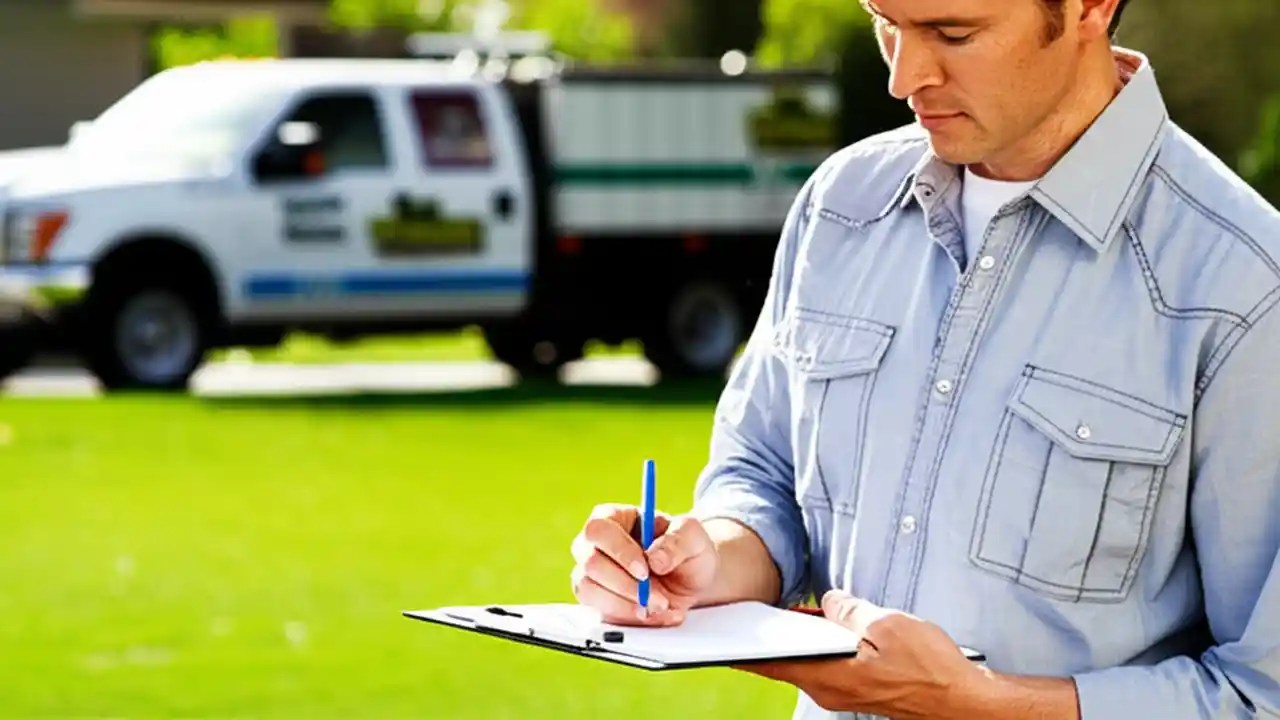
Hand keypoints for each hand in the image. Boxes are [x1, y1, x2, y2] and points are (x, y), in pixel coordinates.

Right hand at [570, 503, 717, 626]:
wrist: (693, 580)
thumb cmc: (688, 549)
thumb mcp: (693, 535)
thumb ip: (677, 540)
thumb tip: (655, 559)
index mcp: (614, 517)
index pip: (599, 530)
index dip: (619, 551)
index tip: (645, 570)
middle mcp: (596, 545)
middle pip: (590, 563)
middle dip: (626, 585)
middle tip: (658, 597)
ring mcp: (593, 575)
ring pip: (589, 590)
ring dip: (626, 605)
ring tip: (660, 606)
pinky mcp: (598, 601)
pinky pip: (601, 612)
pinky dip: (629, 618)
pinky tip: (653, 614)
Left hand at [734, 590, 992, 718]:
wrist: (964, 701)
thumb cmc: (929, 667)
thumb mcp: (886, 625)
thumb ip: (849, 610)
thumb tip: (829, 602)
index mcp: (828, 676)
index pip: (770, 663)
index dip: (741, 650)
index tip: (717, 638)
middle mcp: (830, 689)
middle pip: (785, 662)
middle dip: (765, 638)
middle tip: (742, 616)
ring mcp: (844, 692)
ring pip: (807, 662)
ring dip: (795, 640)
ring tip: (783, 614)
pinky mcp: (860, 690)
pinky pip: (828, 665)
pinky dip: (819, 646)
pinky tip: (824, 626)